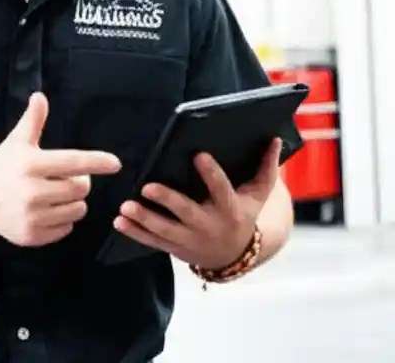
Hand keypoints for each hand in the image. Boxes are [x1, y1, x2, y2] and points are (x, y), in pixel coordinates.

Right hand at [0, 92, 121, 246]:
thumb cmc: (2, 167)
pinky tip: (48, 212)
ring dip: (74, 202)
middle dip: (80, 183)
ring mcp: (32, 216)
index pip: (73, 162)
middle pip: (80, 188)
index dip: (97, 162)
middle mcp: (32, 191)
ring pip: (77, 210)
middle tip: (65, 179)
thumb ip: (32, 121)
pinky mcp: (32, 235)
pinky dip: (63, 221)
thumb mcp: (16, 142)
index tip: (115, 163)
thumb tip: (40, 96)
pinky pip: (66, 229)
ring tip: (57, 196)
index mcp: (31, 164)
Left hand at [114, 138, 281, 269]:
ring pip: (165, 230)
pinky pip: (152, 242)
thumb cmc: (244, 214)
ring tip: (125, 207)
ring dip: (144, 219)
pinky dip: (134, 233)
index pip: (221, 189)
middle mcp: (209, 226)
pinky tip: (118, 221)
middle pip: (187, 212)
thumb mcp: (258, 194)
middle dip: (167, 200)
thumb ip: (266, 167)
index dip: (211, 173)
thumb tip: (276, 139)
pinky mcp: (175, 249)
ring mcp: (190, 240)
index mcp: (231, 209)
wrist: (236, 256)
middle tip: (147, 186)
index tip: (198, 155)